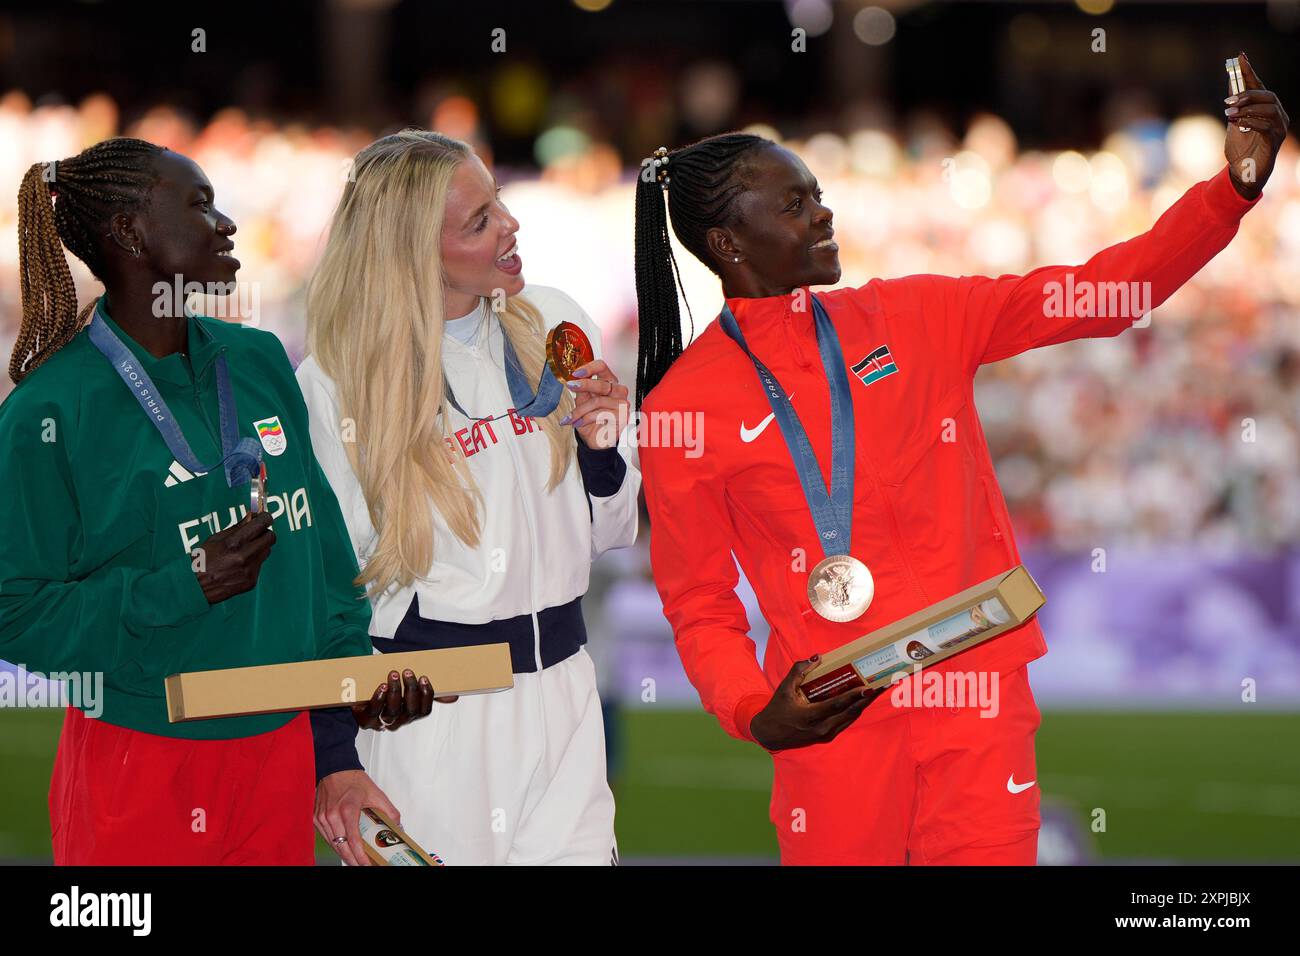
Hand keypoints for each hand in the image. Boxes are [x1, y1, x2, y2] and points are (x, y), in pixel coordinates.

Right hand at [193, 511, 274, 603]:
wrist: (196, 588)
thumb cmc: (201, 561)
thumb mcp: (215, 539)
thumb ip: (236, 528)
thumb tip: (252, 516)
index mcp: (234, 543)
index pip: (262, 524)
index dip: (264, 518)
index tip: (263, 518)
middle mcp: (245, 556)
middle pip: (271, 537)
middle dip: (265, 532)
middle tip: (257, 533)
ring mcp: (250, 570)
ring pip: (266, 551)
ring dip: (259, 547)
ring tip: (243, 551)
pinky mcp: (252, 581)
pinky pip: (259, 565)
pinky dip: (252, 562)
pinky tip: (238, 566)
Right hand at [315, 769, 401, 866]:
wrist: (336, 768)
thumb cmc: (354, 780)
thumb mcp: (376, 793)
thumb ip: (390, 811)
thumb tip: (398, 827)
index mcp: (347, 809)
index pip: (353, 840)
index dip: (360, 856)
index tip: (367, 864)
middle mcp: (332, 815)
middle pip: (341, 847)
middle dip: (352, 860)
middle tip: (362, 866)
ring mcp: (321, 817)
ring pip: (332, 844)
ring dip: (343, 854)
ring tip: (355, 860)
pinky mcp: (316, 818)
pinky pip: (326, 837)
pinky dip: (335, 844)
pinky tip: (344, 848)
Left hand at [351, 669, 454, 731]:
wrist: (358, 702)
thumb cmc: (387, 696)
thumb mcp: (407, 694)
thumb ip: (427, 695)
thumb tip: (454, 696)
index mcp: (410, 715)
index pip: (424, 711)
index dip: (426, 695)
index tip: (423, 677)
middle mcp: (398, 721)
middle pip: (411, 711)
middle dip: (411, 690)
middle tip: (408, 672)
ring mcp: (382, 722)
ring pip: (394, 711)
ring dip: (395, 691)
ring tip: (394, 674)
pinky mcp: (367, 719)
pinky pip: (375, 711)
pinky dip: (379, 698)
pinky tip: (382, 686)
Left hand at [562, 359, 630, 449]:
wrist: (595, 440)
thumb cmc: (590, 420)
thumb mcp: (582, 402)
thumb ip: (581, 390)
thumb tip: (574, 380)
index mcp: (609, 383)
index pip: (602, 367)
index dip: (589, 368)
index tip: (575, 373)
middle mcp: (618, 391)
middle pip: (601, 384)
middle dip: (583, 385)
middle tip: (570, 386)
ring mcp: (622, 404)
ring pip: (598, 401)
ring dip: (580, 410)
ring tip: (570, 418)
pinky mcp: (623, 417)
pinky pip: (601, 414)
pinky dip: (585, 419)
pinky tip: (578, 423)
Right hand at [749, 656, 881, 751]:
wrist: (770, 735)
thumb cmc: (777, 710)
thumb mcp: (784, 688)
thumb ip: (800, 671)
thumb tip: (817, 657)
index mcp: (811, 716)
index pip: (839, 705)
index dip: (856, 696)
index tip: (870, 687)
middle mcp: (822, 728)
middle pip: (851, 712)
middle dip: (868, 698)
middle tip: (883, 686)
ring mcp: (826, 734)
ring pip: (851, 718)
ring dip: (864, 704)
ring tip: (877, 691)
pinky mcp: (827, 737)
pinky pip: (846, 722)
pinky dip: (855, 710)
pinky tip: (863, 701)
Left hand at [1224, 52, 1288, 200]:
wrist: (1242, 172)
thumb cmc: (1240, 147)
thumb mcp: (1233, 123)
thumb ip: (1235, 106)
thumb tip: (1231, 83)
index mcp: (1264, 108)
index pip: (1258, 84)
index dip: (1249, 70)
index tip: (1240, 56)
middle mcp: (1276, 114)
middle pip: (1267, 95)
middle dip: (1247, 95)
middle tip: (1227, 102)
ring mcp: (1279, 127)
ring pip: (1269, 108)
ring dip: (1247, 109)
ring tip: (1229, 114)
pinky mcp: (1276, 140)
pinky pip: (1267, 125)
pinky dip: (1251, 122)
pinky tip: (1238, 124)